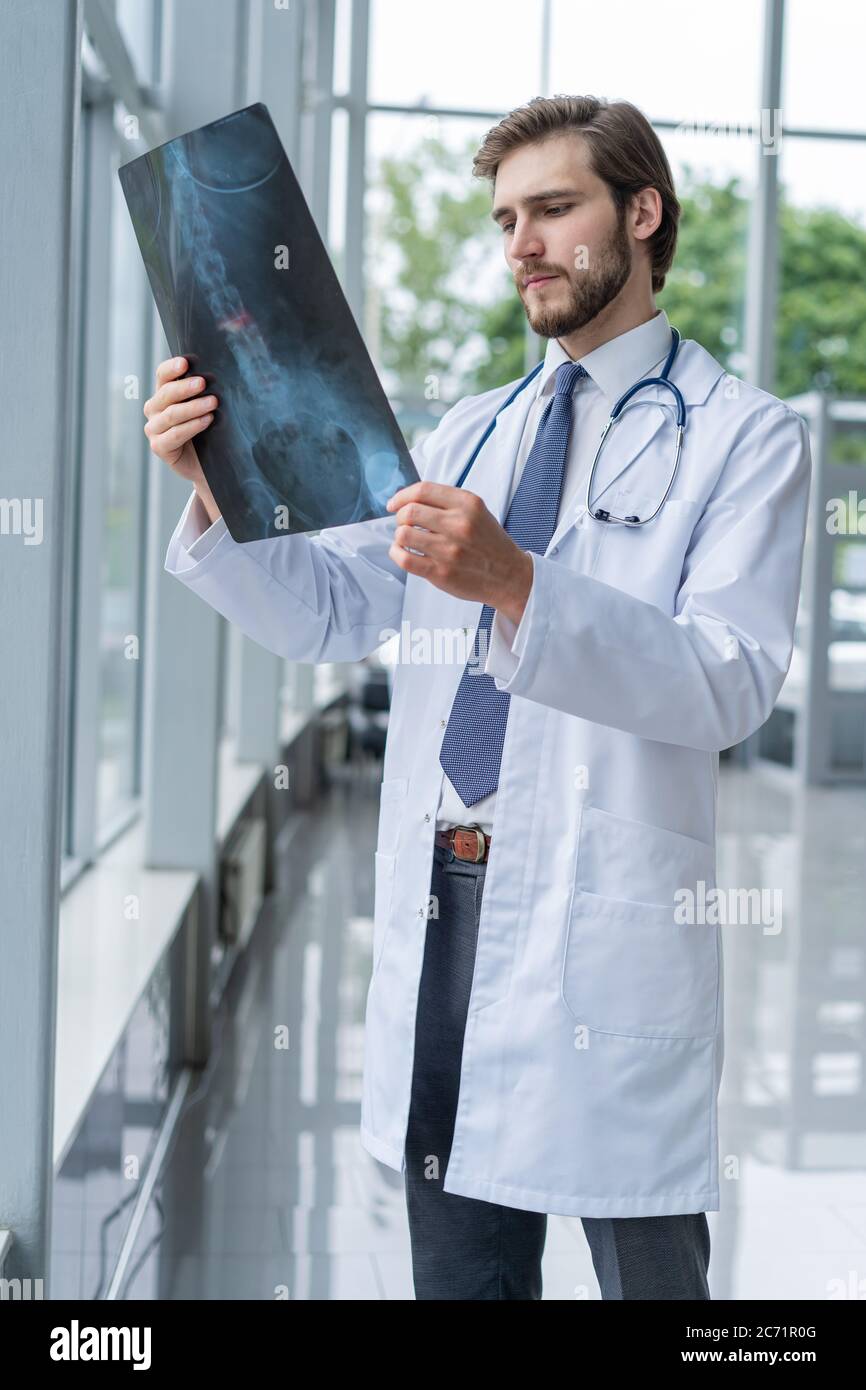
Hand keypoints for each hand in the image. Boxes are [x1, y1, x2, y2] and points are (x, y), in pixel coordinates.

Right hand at [144, 356, 220, 522]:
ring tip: (213, 403)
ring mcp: (154, 429)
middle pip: (166, 394)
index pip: (163, 376)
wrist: (210, 464)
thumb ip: (204, 392)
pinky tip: (206, 421)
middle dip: (185, 387)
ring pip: (171, 414)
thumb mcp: (207, 408)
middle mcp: (154, 409)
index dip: (172, 368)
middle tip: (203, 383)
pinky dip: (191, 427)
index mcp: (164, 394)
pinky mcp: (159, 447)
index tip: (186, 363)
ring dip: (193, 407)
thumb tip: (219, 373)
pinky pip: (174, 435)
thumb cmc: (209, 432)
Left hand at [385, 480, 533, 623]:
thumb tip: (409, 500)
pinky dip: (397, 553)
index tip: (395, 503)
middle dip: (400, 517)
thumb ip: (448, 503)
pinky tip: (402, 552)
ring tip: (408, 540)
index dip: (402, 495)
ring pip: (404, 534)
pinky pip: (405, 559)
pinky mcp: (441, 572)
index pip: (423, 490)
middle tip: (404, 524)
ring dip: (400, 536)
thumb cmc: (489, 544)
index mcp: (468, 504)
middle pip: (409, 511)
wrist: (509, 576)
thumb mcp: (477, 512)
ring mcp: (449, 550)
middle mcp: (459, 525)